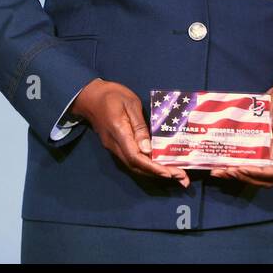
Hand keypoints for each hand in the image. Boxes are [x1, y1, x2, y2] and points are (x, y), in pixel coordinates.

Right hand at [70, 79, 189, 187]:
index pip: (136, 157)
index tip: (170, 173)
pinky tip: (159, 166)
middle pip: (136, 166)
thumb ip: (139, 126)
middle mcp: (114, 145)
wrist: (89, 95)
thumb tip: (148, 149)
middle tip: (182, 178)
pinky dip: (147, 166)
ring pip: (134, 166)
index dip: (153, 167)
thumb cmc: (111, 94)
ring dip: (154, 172)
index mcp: (118, 132)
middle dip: (159, 174)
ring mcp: (113, 147)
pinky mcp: (115, 146)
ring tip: (176, 174)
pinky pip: (132, 160)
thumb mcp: (129, 103)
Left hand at [210, 75, 272, 187]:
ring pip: (257, 171)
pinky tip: (224, 161)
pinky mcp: (264, 144)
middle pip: (265, 177)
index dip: (258, 173)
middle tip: (226, 171)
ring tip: (221, 171)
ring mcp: (272, 149)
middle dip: (245, 176)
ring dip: (239, 173)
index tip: (242, 168)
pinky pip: (252, 159)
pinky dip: (239, 163)